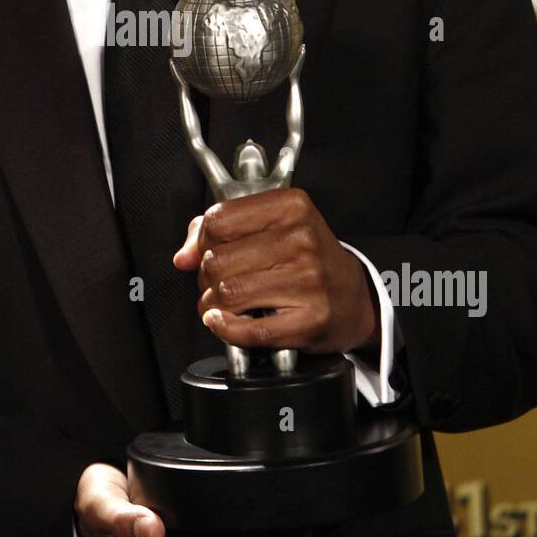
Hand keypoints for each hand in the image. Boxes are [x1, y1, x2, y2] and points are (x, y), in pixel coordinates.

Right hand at [75, 463, 315, 536]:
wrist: (83, 507)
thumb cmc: (95, 510)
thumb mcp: (103, 507)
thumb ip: (124, 519)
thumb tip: (152, 530)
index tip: (304, 536)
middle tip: (325, 524)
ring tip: (314, 519)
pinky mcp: (198, 532)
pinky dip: (266, 531)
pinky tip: (278, 515)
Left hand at [173, 187, 379, 356]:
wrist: (353, 297)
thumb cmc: (307, 259)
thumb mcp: (271, 226)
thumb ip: (219, 230)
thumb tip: (183, 256)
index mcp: (290, 207)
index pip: (217, 220)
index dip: (202, 241)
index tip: (209, 251)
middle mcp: (301, 239)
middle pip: (217, 261)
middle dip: (207, 278)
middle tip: (219, 282)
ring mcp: (308, 280)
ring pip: (227, 294)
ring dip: (214, 305)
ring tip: (225, 303)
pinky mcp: (310, 319)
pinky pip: (248, 330)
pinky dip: (227, 329)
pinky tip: (226, 322)